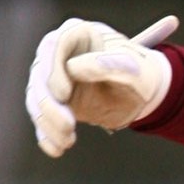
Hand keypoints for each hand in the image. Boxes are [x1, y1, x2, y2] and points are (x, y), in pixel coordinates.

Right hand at [26, 16, 176, 157]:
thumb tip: (76, 67)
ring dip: (48, 123)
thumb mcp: (135, 67)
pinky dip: (47, 135)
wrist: (145, 92)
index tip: (64, 93)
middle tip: (68, 125)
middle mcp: (58, 54)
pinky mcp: (53, 102)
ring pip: (37, 99)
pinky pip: (43, 118)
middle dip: (48, 103)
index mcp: (79, 34)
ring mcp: (52, 78)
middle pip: (40, 75)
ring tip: (68, 141)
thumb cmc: (142, 72)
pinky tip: (57, 149)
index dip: (54, 69)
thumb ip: (109, 63)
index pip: (54, 45)